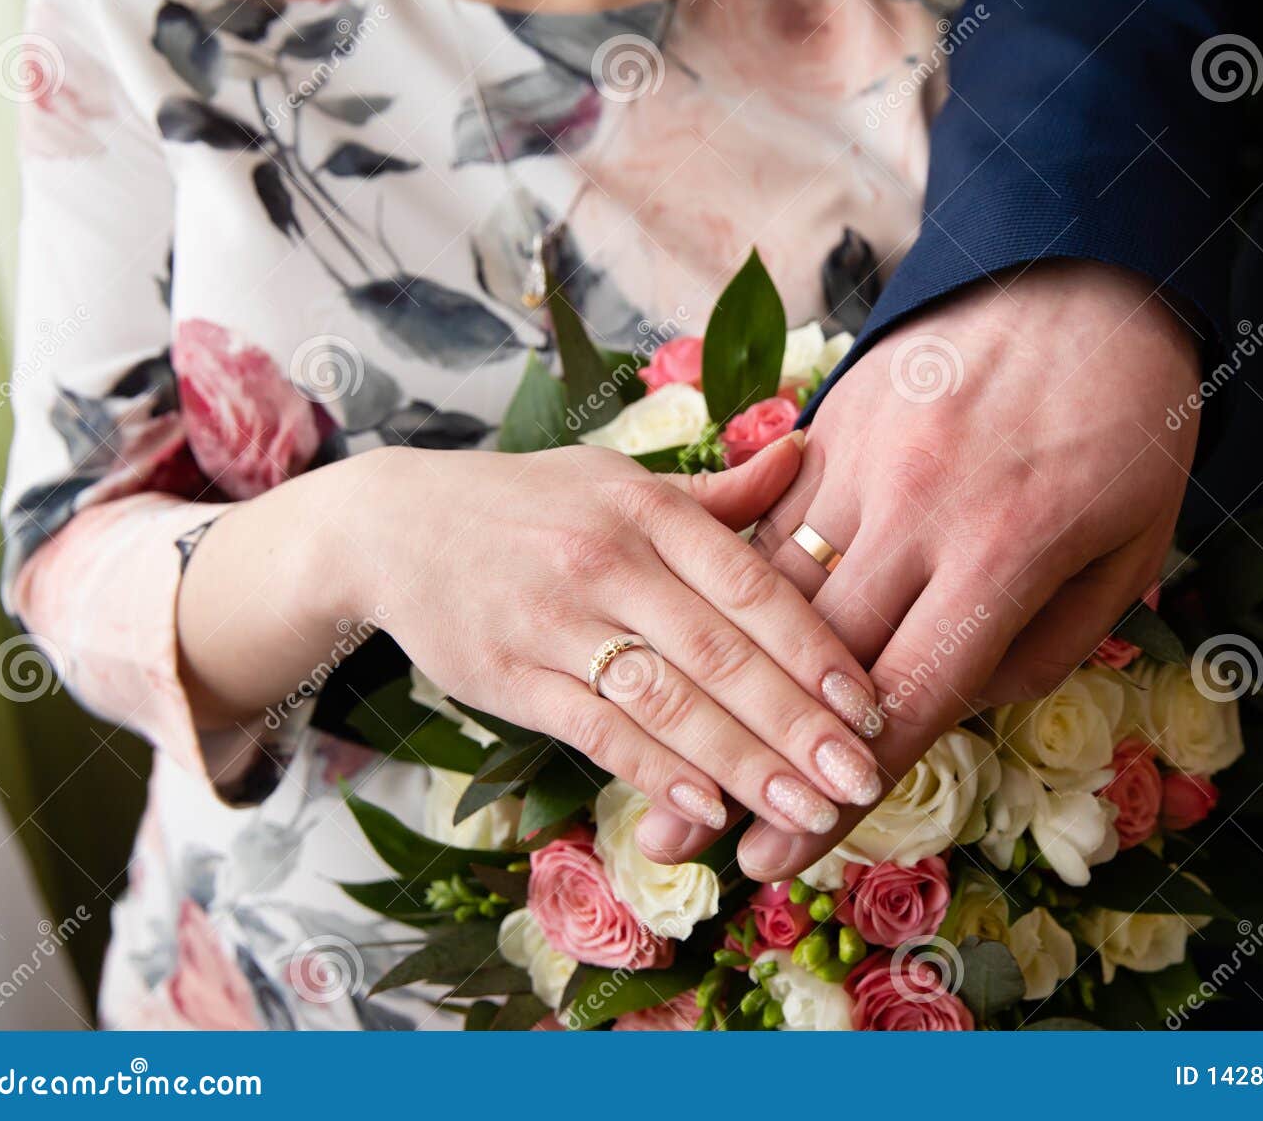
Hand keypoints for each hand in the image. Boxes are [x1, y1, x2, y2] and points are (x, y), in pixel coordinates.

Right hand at [183, 434, 882, 835]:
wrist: (393, 527)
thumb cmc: (530, 504)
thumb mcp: (621, 479)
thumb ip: (718, 492)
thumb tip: (806, 451)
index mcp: (646, 509)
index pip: (750, 585)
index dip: (815, 649)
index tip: (869, 705)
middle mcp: (606, 562)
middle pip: (720, 655)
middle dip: (799, 725)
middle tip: (862, 779)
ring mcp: (555, 623)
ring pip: (666, 703)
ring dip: (744, 765)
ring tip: (807, 811)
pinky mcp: (510, 678)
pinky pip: (596, 731)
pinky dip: (655, 773)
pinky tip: (709, 811)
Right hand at [634, 260, 1199, 876]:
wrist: (1088, 259)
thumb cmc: (1129, 415)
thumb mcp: (1134, 543)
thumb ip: (1049, 641)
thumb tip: (959, 700)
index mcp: (1006, 547)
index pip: (909, 696)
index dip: (844, 791)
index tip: (788, 855)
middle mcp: (917, 508)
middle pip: (819, 662)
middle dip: (759, 763)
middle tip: (702, 844)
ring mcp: (861, 458)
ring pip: (773, 595)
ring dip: (722, 693)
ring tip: (673, 766)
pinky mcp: (830, 422)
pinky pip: (767, 522)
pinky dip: (733, 597)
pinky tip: (696, 653)